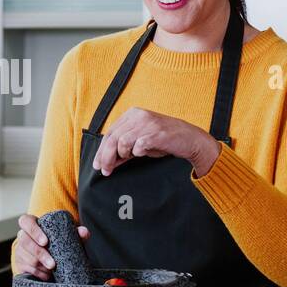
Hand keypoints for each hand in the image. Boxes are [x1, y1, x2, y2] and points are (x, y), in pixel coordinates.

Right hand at [13, 213, 89, 280]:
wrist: (50, 257)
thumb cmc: (58, 241)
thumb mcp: (67, 235)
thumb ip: (77, 233)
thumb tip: (84, 232)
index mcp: (31, 224)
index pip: (26, 222)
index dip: (33, 231)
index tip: (45, 242)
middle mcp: (23, 236)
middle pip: (25, 242)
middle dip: (39, 254)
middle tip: (52, 264)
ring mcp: (20, 250)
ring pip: (26, 258)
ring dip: (40, 266)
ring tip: (52, 270)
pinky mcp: (19, 264)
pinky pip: (27, 270)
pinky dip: (38, 274)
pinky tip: (46, 275)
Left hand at [91, 107, 221, 177]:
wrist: (189, 139)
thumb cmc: (163, 140)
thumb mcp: (140, 143)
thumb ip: (123, 150)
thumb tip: (106, 162)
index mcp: (132, 115)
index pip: (109, 133)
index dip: (101, 151)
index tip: (97, 165)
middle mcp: (138, 116)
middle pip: (113, 138)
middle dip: (106, 157)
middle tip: (105, 171)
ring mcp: (148, 123)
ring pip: (123, 141)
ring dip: (122, 154)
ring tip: (127, 159)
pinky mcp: (157, 133)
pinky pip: (139, 145)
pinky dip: (137, 152)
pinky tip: (140, 154)